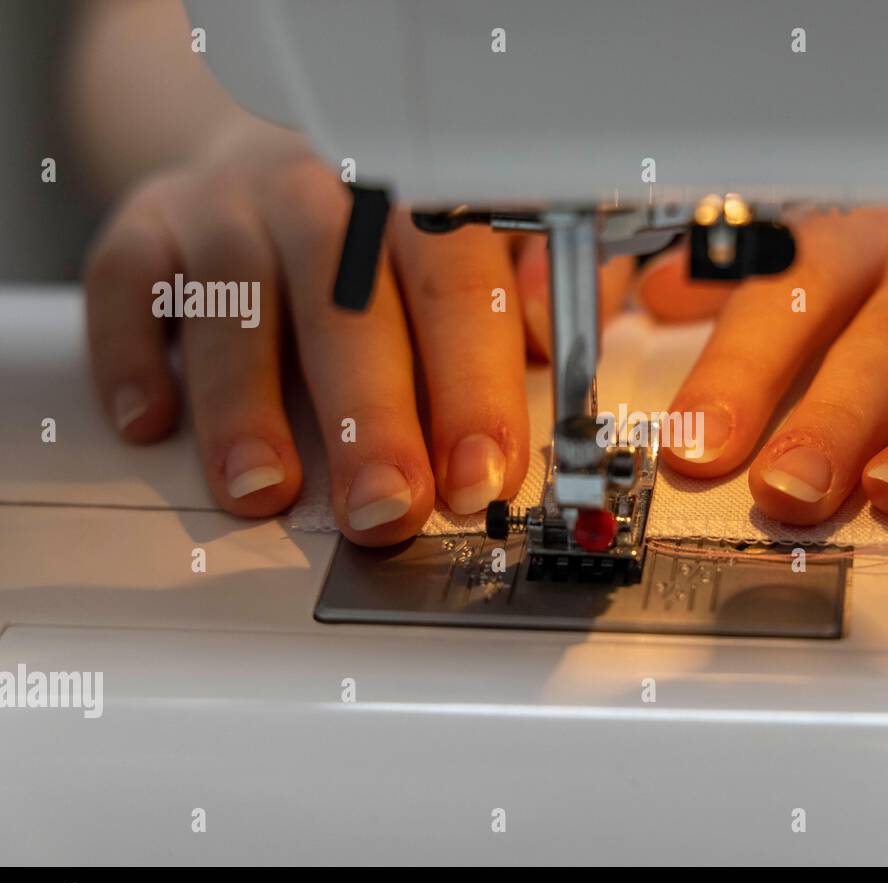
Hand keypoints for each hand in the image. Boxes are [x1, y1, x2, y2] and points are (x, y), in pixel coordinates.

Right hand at [84, 116, 628, 544]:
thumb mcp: (468, 251)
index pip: (456, 296)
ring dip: (247, 407)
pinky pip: (128, 287)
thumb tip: (545, 340)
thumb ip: (527, 296)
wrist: (258, 155)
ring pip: (238, 307)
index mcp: (419, 212)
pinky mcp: (145, 231)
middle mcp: (323, 203)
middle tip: (384, 509)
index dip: (472, 390)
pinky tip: (152, 422)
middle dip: (370, 422)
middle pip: (349, 314)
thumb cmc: (378, 238)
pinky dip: (135, 357)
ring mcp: (229, 212)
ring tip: (262, 489)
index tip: (479, 476)